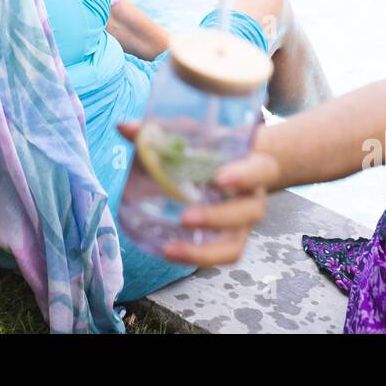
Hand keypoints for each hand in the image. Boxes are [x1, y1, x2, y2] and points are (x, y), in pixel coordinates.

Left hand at [118, 121, 278, 267]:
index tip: (219, 178)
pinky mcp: (229, 240)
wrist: (241, 164)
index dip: (244, 176)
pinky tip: (169, 252)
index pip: (261, 170)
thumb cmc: (218, 148)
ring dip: (204, 251)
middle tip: (185, 218)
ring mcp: (243, 224)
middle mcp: (253, 197)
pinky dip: (195, 258)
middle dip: (216, 218)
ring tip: (172, 248)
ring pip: (234, 246)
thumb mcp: (200, 134)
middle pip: (248, 213)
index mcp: (255, 165)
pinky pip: (219, 257)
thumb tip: (124, 127)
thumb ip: (165, 129)